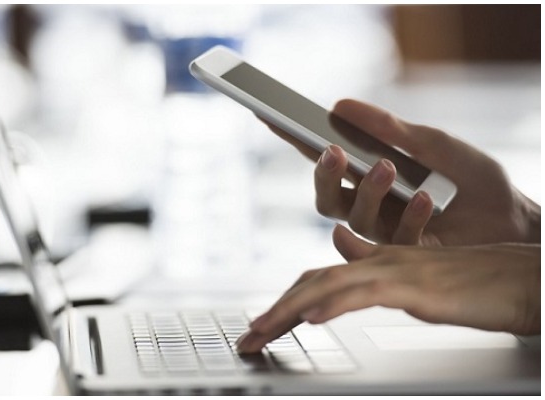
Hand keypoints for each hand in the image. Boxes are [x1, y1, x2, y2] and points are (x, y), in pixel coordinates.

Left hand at [236, 225, 540, 353]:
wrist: (525, 278)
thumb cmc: (480, 283)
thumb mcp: (419, 280)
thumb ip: (379, 268)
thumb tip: (344, 253)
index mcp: (380, 262)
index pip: (320, 279)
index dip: (287, 300)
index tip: (264, 327)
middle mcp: (381, 261)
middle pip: (314, 281)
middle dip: (276, 310)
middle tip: (248, 338)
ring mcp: (398, 271)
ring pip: (329, 285)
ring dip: (289, 309)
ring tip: (262, 331)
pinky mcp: (418, 286)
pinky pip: (365, 292)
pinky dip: (334, 304)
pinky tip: (312, 318)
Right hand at [262, 99, 540, 245]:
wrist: (515, 218)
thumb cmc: (473, 179)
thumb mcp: (430, 142)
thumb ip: (386, 128)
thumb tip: (340, 106)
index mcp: (369, 175)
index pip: (323, 156)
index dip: (295, 138)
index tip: (271, 115)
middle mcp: (369, 205)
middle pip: (326, 196)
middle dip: (324, 174)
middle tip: (332, 151)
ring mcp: (385, 232)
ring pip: (354, 217)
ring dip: (368, 191)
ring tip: (388, 168)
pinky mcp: (406, 256)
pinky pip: (393, 239)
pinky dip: (409, 216)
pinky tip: (425, 199)